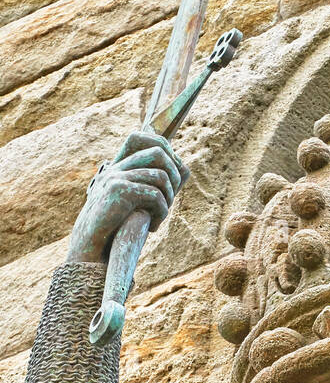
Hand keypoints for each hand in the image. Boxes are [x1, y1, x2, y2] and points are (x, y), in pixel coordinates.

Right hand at [67, 130, 187, 264]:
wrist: (90, 245)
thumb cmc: (115, 228)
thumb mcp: (135, 203)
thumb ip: (155, 186)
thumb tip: (186, 169)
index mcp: (118, 166)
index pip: (143, 137)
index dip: (165, 150)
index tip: (173, 176)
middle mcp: (117, 167)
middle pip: (158, 151)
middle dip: (174, 175)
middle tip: (170, 198)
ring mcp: (117, 176)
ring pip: (161, 176)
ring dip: (169, 199)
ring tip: (161, 215)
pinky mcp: (120, 191)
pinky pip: (156, 195)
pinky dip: (161, 213)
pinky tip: (152, 227)